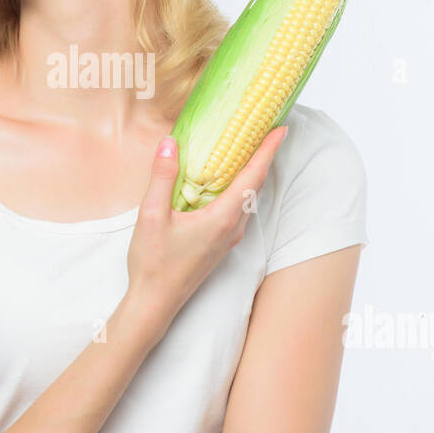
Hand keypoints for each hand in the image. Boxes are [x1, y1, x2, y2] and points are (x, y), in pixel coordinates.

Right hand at [125, 126, 288, 325]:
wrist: (155, 303)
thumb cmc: (153, 263)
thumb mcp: (151, 215)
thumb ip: (162, 177)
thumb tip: (169, 143)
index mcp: (222, 218)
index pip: (252, 177)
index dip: (268, 151)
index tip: (281, 129)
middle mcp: (232, 228)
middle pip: (255, 186)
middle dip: (265, 156)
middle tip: (268, 130)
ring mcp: (228, 238)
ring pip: (248, 199)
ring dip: (254, 173)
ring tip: (253, 149)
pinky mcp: (221, 244)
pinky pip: (238, 209)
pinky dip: (241, 188)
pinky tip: (229, 182)